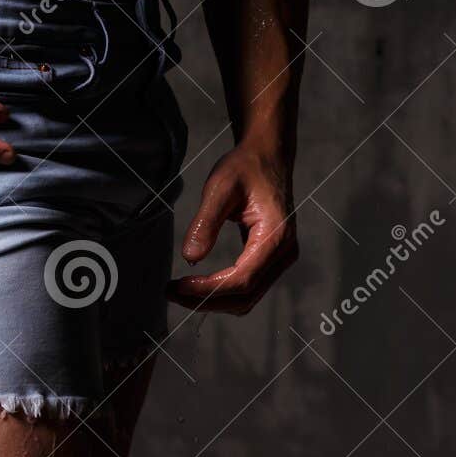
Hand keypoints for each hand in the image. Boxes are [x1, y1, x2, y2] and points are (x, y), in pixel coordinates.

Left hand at [168, 144, 297, 313]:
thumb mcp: (220, 186)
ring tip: (180, 291)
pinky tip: (199, 284)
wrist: (268, 156)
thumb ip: (206, 222)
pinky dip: (223, 291)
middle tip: (171, 292)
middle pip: (245, 295)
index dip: (209, 290)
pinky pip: (249, 286)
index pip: (242, 279)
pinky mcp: (272, 257)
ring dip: (213, 300)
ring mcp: (280, 258)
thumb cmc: (245, 167)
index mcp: (275, 236)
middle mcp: (284, 253)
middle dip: (207, 300)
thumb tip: (189, 257)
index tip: (178, 287)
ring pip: (247, 296)